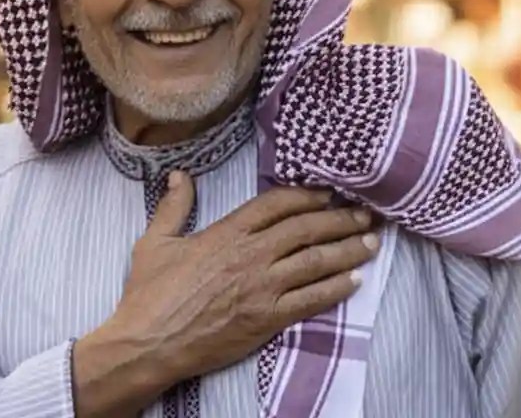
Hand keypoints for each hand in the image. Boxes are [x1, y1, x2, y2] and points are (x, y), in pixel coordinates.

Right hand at [70, 171, 378, 416]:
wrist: (148, 344)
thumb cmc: (148, 295)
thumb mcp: (155, 243)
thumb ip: (173, 207)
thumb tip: (180, 176)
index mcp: (227, 232)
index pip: (277, 204)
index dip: (308, 196)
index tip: (329, 194)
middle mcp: (251, 255)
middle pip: (306, 229)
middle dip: (340, 220)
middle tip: (365, 214)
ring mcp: (262, 288)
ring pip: (316, 262)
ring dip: (348, 250)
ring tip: (371, 242)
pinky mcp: (267, 319)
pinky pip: (311, 299)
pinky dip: (336, 288)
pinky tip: (355, 280)